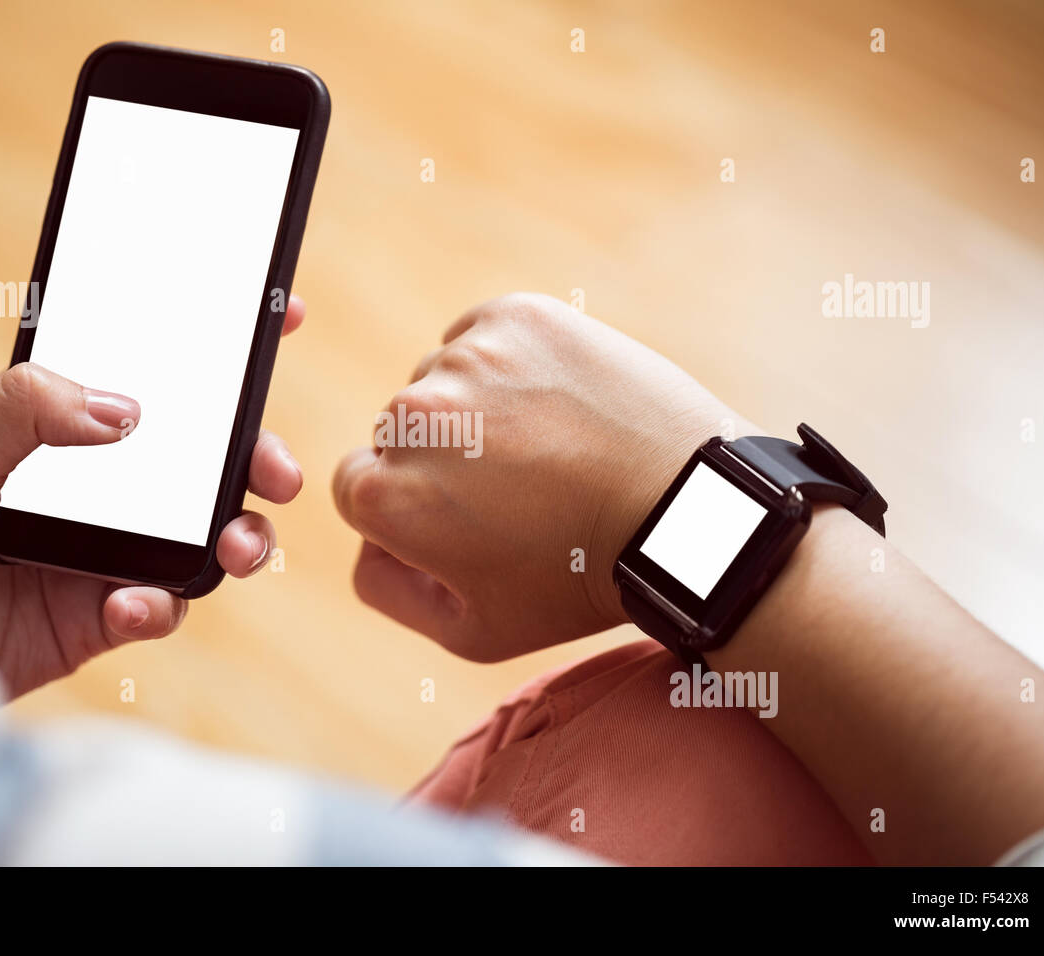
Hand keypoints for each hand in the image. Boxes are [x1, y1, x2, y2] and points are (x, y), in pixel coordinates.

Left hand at [0, 296, 307, 696]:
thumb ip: (24, 411)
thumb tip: (126, 409)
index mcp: (56, 427)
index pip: (149, 374)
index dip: (218, 349)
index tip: (275, 318)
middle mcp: (96, 485)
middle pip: (203, 461)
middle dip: (256, 458)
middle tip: (274, 470)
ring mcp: (105, 551)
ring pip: (204, 534)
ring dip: (237, 536)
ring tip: (236, 548)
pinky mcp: (100, 616)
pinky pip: (161, 606)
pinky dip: (159, 605)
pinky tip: (126, 605)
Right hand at [332, 292, 758, 661]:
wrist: (686, 510)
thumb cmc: (580, 579)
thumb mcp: (473, 630)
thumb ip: (388, 588)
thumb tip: (367, 539)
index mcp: (390, 494)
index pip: (357, 485)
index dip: (413, 509)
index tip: (472, 519)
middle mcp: (412, 417)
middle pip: (397, 433)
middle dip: (443, 460)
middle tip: (522, 490)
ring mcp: (467, 358)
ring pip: (442, 382)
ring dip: (478, 409)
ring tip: (550, 447)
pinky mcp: (517, 316)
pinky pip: (482, 337)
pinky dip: (510, 365)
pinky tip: (558, 406)